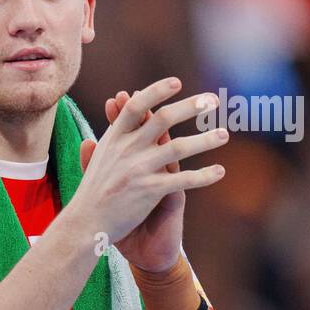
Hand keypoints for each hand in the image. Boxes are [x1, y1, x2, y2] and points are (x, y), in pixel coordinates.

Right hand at [68, 77, 227, 268]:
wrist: (86, 226)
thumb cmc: (90, 197)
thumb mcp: (92, 165)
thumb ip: (98, 148)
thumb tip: (94, 131)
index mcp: (113, 140)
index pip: (136, 107)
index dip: (156, 91)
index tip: (176, 82)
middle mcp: (127, 150)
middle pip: (162, 119)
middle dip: (190, 107)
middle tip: (212, 102)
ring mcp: (139, 169)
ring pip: (179, 147)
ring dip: (205, 140)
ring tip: (224, 134)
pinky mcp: (150, 190)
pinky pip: (184, 179)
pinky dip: (204, 176)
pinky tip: (219, 172)